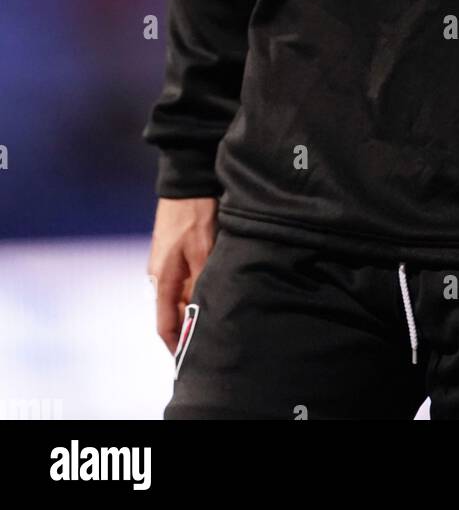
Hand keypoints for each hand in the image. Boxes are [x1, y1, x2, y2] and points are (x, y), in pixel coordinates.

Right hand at [147, 197, 217, 352]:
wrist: (186, 181)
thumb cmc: (194, 214)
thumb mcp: (204, 249)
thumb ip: (203, 281)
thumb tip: (205, 310)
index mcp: (162, 279)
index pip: (164, 325)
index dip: (176, 346)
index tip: (189, 362)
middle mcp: (159, 276)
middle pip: (172, 314)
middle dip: (188, 331)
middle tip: (209, 345)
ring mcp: (166, 265)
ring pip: (179, 298)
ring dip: (193, 311)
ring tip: (214, 324)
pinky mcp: (174, 254)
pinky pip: (183, 283)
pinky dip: (195, 294)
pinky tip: (212, 295)